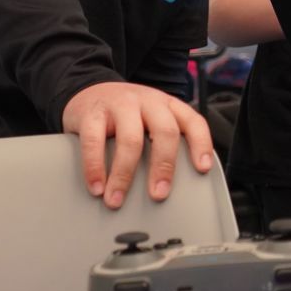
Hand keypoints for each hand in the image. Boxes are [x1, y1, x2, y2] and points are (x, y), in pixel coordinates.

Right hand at [61, 81, 213, 208]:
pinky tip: (96, 186)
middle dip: (164, 166)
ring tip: (116, 200)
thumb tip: (172, 182)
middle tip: (158, 194)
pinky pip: (95, 141)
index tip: (202, 169)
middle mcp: (148, 101)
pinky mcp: (91, 112)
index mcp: (168, 105)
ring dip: (124, 175)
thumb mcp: (151, 118)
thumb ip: (164, 140)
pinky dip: (95, 167)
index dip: (201, 144)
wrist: (88, 90)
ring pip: (130, 139)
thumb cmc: (127, 113)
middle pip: (165, 131)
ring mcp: (120, 105)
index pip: (193, 121)